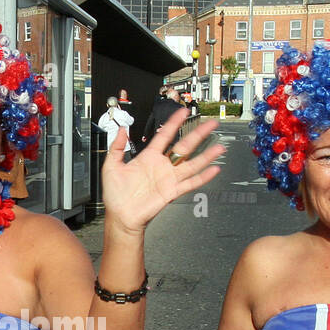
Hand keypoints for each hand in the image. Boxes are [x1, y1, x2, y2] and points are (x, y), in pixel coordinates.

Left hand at [101, 110, 222, 235]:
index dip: (174, 123)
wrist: (120, 216)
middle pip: (184, 146)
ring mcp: (168, 178)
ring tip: (218, 147)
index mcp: (148, 157)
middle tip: (209, 124)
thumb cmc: (116, 195)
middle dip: (198, 134)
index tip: (182, 112)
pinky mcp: (172, 191)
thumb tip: (121, 130)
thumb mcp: (111, 165)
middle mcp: (161, 166)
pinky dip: (203, 177)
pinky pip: (190, 183)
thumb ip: (116, 146)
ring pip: (192, 163)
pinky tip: (213, 170)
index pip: (164, 135)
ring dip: (206, 155)